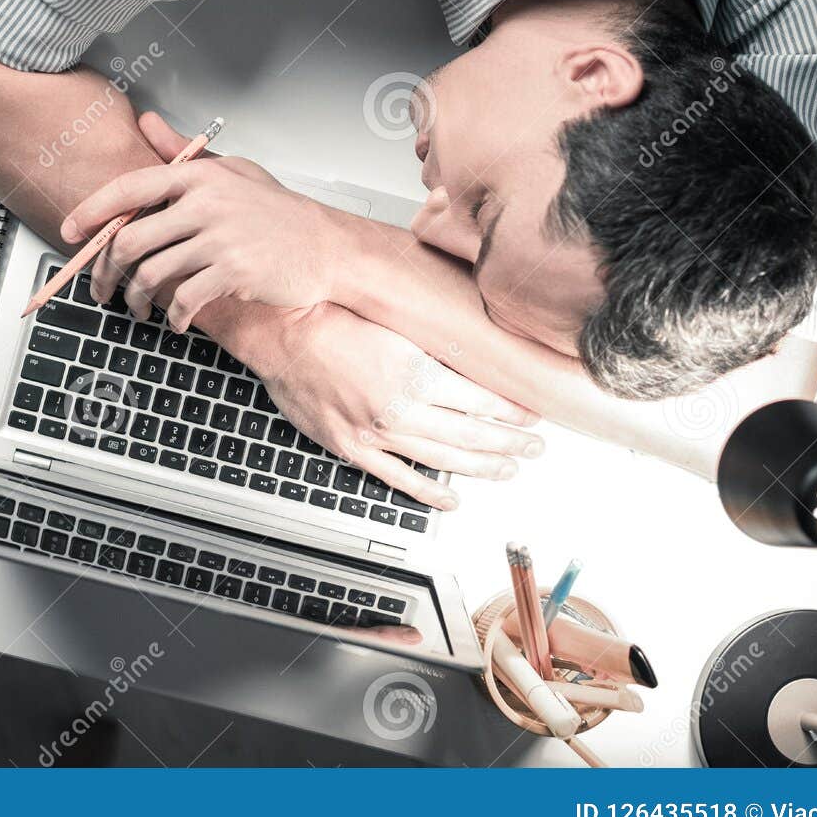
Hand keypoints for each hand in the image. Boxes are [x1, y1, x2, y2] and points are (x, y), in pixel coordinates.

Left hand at [61, 113, 346, 330]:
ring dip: (137, 300)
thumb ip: (185, 154)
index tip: (70, 233)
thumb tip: (147, 125)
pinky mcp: (232, 272)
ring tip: (138, 309)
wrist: (327, 248)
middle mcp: (206, 204)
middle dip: (107, 271)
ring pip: (152, 273)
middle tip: (102, 288)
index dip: (92, 211)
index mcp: (200, 177)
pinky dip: (175, 317)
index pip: (130, 189)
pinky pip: (185, 299)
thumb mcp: (232, 171)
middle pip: (132, 239)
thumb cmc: (279, 213)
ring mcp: (219, 238)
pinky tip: (177, 322)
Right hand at [222, 301, 543, 509]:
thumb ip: (434, 346)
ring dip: (481, 467)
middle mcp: (401, 409)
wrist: (281, 334)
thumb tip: (474, 358)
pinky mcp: (353, 449)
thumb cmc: (331, 317)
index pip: (481, 401)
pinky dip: (429, 492)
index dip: (512, 411)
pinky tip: (452, 499)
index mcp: (416, 374)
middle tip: (535, 446)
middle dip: (509, 442)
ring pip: (442, 459)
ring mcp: (376, 434)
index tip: (532, 414)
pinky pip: (398, 479)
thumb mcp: (396, 322)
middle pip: (470, 434)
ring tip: (509, 469)